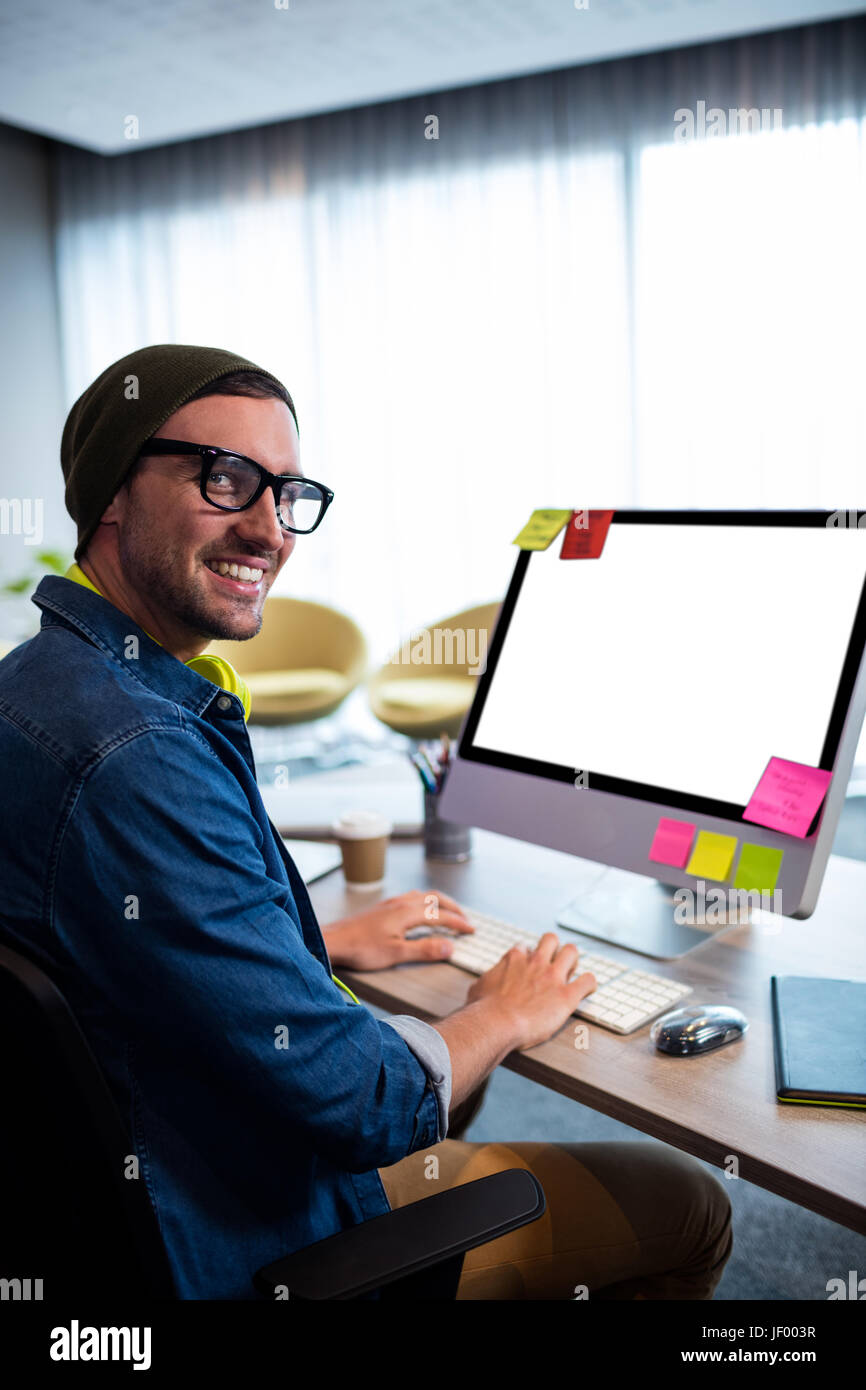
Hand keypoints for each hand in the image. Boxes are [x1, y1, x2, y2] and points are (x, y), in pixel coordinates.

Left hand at [323, 889, 474, 970]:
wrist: (332, 941)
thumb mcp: (396, 954)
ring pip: (422, 896)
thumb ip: (424, 950)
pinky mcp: (382, 908)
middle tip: (465, 919)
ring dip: (439, 903)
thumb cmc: (360, 948)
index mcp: (407, 912)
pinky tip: (420, 912)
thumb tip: (449, 947)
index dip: (459, 923)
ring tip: (447, 913)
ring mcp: (390, 903)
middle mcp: (400, 903)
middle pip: (435, 899)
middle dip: (453, 908)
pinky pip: (411, 898)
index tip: (471, 930)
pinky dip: (425, 902)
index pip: (441, 915)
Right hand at [465, 933, 596, 1050]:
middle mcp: (535, 962)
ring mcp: (553, 977)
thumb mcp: (478, 988)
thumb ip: (487, 980)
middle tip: (552, 965)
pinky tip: (587, 989)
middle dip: (554, 949)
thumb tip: (484, 984)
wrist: (496, 1023)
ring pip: (572, 951)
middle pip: (551, 940)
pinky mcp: (567, 995)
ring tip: (572, 972)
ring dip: (573, 960)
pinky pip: (588, 981)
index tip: (528, 968)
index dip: (527, 957)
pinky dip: (589, 984)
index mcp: (514, 959)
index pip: (525, 948)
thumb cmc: (483, 1010)